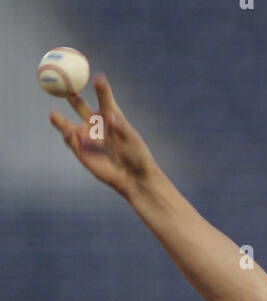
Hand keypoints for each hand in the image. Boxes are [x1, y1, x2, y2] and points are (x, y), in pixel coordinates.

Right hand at [49, 74, 156, 198]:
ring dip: (61, 121)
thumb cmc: (136, 154)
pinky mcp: (82, 152)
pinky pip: (71, 142)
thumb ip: (119, 126)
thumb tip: (109, 115)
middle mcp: (96, 124)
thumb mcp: (130, 137)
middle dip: (72, 97)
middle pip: (80, 107)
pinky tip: (68, 134)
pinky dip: (68, 138)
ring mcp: (88, 137)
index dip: (100, 88)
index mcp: (110, 115)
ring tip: (52, 114)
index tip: (98, 79)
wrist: (133, 177)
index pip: (104, 98)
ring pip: (70, 126)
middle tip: (64, 90)